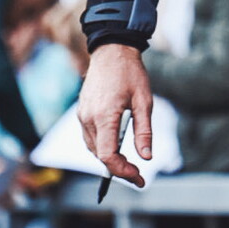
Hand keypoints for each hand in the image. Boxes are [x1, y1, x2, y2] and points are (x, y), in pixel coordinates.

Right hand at [77, 43, 153, 187]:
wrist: (111, 51)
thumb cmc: (130, 73)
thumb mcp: (144, 101)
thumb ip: (144, 130)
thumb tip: (147, 157)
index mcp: (104, 116)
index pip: (108, 155)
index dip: (122, 171)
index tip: (138, 176)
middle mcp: (88, 118)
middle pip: (100, 155)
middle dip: (119, 168)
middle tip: (138, 174)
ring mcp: (82, 115)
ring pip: (93, 148)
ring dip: (110, 158)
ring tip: (129, 162)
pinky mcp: (82, 112)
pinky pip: (90, 137)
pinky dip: (102, 146)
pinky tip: (117, 144)